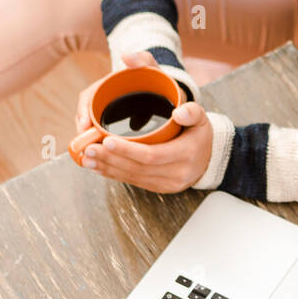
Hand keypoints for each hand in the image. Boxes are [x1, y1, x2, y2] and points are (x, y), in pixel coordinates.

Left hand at [77, 51, 213, 192]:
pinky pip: (134, 182)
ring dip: (108, 168)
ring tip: (86, 159)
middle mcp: (177, 173)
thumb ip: (191, 110)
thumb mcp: (201, 117)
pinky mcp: (160, 188)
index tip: (106, 140)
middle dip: (110, 159)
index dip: (127, 150)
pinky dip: (114, 174)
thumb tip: (179, 110)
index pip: (152, 155)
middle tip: (88, 149)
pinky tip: (99, 168)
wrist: (211, 157)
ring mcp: (168, 183)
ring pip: (133, 177)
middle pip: (138, 168)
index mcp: (186, 154)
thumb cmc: (200, 134)